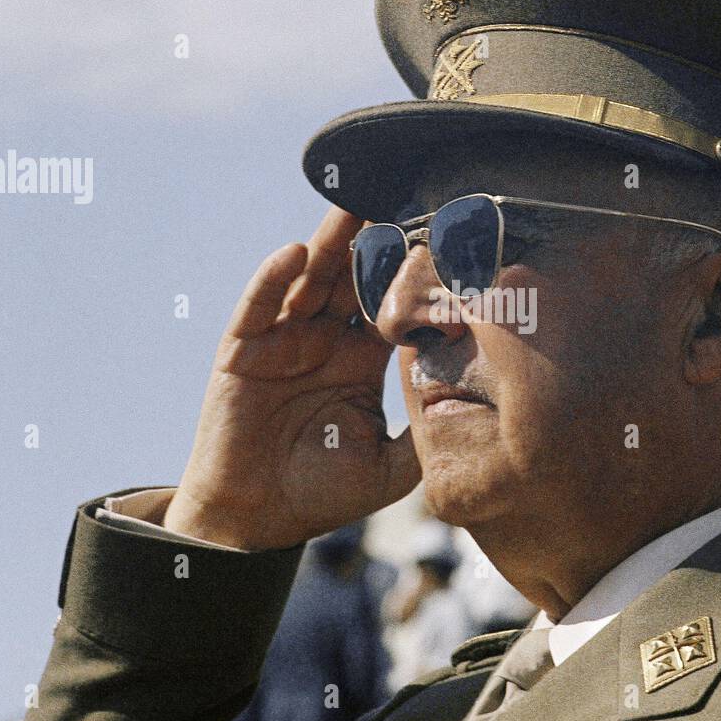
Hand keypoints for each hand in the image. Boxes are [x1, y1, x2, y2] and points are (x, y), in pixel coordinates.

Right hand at [164, 207, 419, 549]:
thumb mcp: (391, 468)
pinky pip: (258, 307)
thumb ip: (426, 436)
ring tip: (356, 205)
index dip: (418, 279)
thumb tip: (476, 412)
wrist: (254, 520)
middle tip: (410, 200)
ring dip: (331, 242)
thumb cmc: (321, 493)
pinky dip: (274, 279)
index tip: (450, 244)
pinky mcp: (243, 349)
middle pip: (356, 277)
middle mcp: (326, 339)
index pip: (395, 306)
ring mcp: (283, 339)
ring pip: (310, 279)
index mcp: (362, 359)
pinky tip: (295, 253)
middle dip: (380, 242)